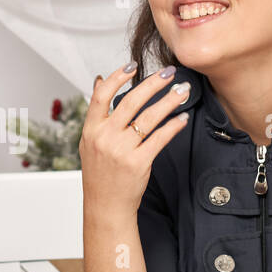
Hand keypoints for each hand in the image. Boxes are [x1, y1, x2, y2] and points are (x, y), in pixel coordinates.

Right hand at [80, 63, 189, 215]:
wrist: (106, 205)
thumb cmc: (99, 173)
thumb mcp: (89, 140)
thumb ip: (96, 112)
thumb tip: (98, 81)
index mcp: (91, 130)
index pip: (101, 95)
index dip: (117, 77)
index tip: (132, 66)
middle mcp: (105, 137)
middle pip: (131, 102)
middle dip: (153, 84)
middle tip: (169, 73)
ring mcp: (121, 150)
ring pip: (149, 118)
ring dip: (169, 101)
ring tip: (182, 91)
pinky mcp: (138, 162)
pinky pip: (159, 138)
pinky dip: (173, 126)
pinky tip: (181, 118)